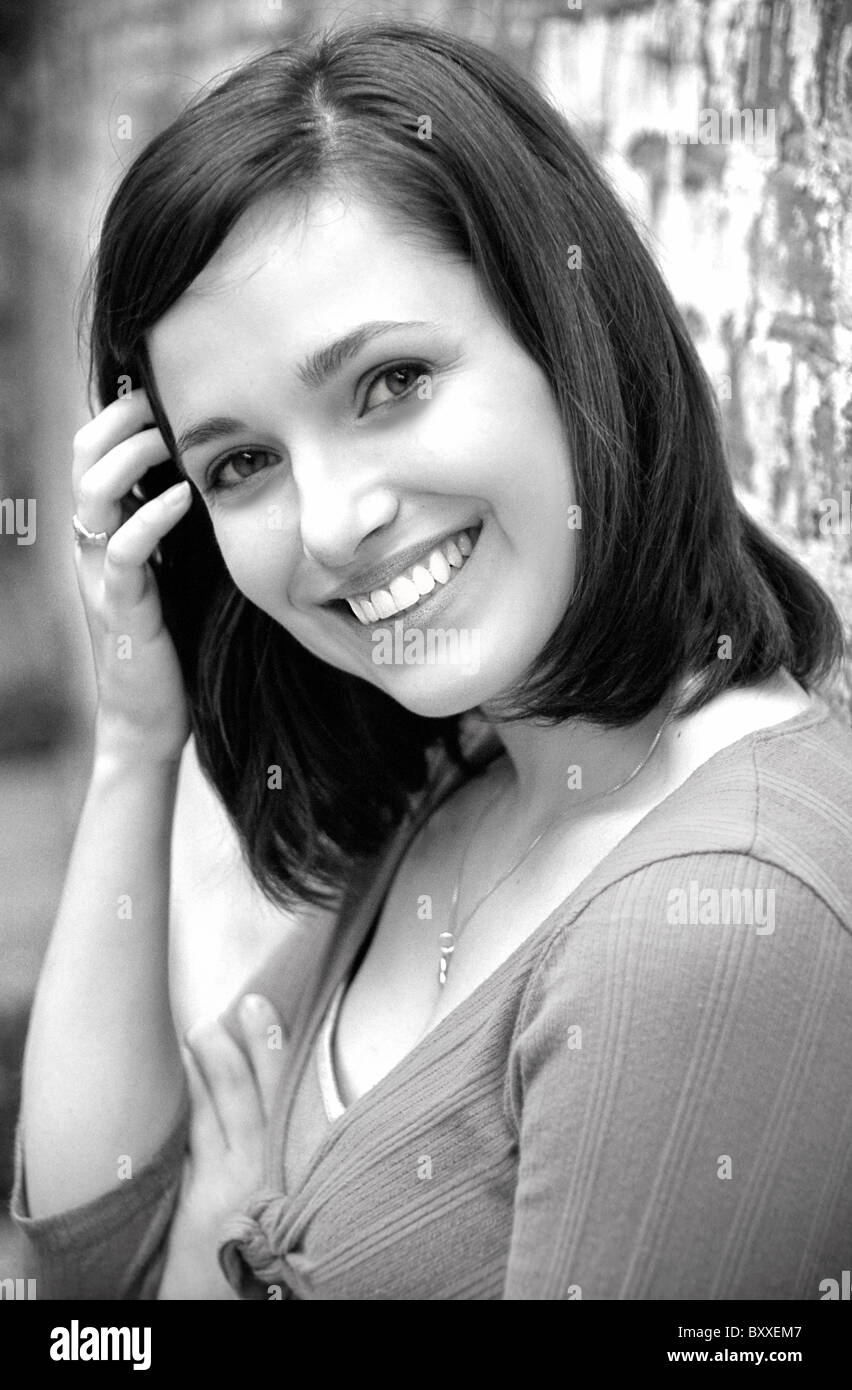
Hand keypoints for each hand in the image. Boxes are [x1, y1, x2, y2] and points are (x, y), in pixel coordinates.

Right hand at [71, 388, 192, 765]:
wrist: (153, 716)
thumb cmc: (176, 637)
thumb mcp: (181, 564)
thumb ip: (185, 520)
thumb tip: (230, 467)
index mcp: (106, 528)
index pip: (97, 449)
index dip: (123, 412)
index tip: (171, 388)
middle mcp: (94, 544)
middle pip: (85, 458)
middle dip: (121, 420)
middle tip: (167, 400)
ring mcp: (101, 575)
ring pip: (93, 495)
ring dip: (132, 457)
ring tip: (172, 438)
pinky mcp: (120, 608)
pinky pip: (123, 552)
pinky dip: (150, 518)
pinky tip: (183, 498)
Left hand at [157, 995, 287, 1299]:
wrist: (234, 1308)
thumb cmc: (276, 1255)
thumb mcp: (296, 1196)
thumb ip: (289, 1150)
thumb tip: (281, 1100)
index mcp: (293, 1166)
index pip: (281, 1092)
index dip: (269, 1046)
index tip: (257, 1005)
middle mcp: (258, 1174)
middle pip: (240, 1094)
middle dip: (228, 1047)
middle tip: (216, 1012)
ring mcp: (221, 1190)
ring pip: (207, 1115)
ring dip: (198, 1070)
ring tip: (193, 1034)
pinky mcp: (192, 1209)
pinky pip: (183, 1147)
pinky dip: (180, 1112)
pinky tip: (171, 1090)